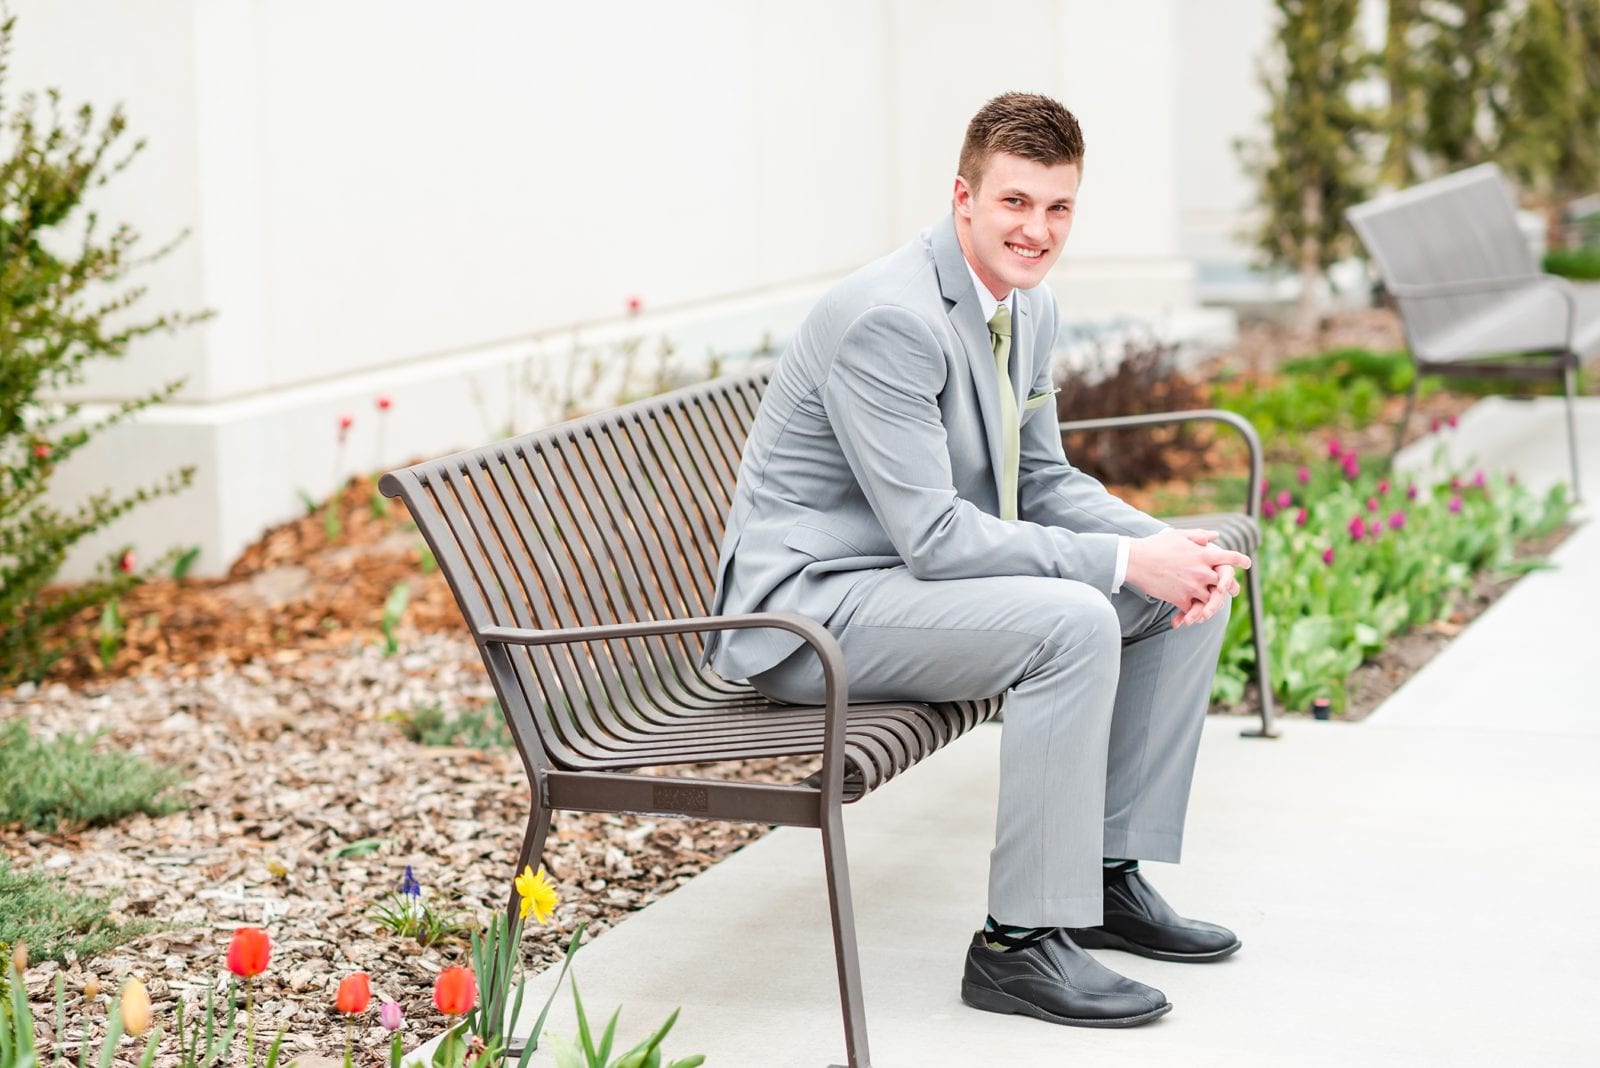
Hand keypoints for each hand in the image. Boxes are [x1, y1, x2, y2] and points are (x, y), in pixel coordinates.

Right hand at [1124, 529, 1250, 625]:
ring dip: (1212, 602)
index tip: (1247, 563)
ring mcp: (1193, 587)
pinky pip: (1194, 610)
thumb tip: (1216, 535)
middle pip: (1224, 582)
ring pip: (1212, 599)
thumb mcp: (1179, 535)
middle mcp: (1202, 571)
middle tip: (1232, 591)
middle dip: (1229, 587)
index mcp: (1204, 554)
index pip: (1230, 558)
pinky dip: (1193, 615)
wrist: (1136, 560)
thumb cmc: (1156, 545)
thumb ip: (1200, 536)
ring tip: (1210, 606)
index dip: (1241, 560)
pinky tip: (1189, 617)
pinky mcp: (1181, 599)